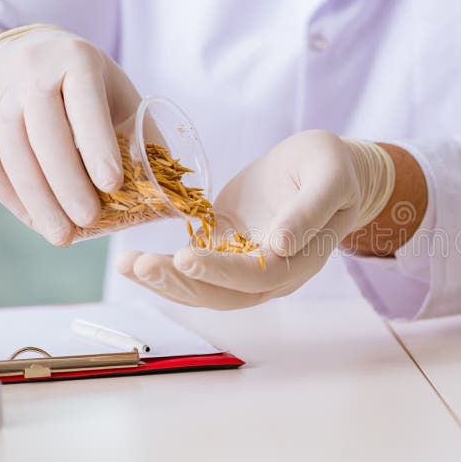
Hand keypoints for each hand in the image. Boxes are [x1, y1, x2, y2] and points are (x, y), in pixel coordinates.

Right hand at [0, 25, 140, 244]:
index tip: (112, 185)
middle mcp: (29, 71)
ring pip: (11, 151)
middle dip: (66, 182)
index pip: (84, 105)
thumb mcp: (120, 94)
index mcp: (76, 60)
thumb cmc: (89, 84)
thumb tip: (174, 191)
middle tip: (87, 221)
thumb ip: (143, 135)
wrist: (30, 52)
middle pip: (43, 133)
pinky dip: (11, 197)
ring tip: (62, 235)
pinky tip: (36, 220)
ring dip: (37, 200)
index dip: (97, 146)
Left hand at [118, 130, 395, 308]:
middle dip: (178, 282)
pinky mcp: (227, 247)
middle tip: (138, 264)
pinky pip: (194, 267)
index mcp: (299, 261)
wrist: (328, 169)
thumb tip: (279, 246)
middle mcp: (271, 274)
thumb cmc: (334, 168)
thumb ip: (309, 211)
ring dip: (164, 281)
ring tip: (126, 265)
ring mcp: (246, 263)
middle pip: (223, 293)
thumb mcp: (330, 177)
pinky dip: (164, 267)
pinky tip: (132, 261)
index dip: (221, 272)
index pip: (257, 276)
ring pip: (203, 288)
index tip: (184, 257)